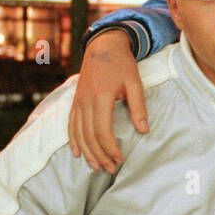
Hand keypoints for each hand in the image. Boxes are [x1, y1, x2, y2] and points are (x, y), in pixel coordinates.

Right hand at [69, 29, 147, 170]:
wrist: (103, 46)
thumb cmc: (122, 64)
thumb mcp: (135, 83)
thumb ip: (139, 107)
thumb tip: (144, 131)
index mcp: (101, 97)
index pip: (102, 131)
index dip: (110, 148)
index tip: (120, 158)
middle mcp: (85, 101)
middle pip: (89, 136)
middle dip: (100, 155)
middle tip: (111, 169)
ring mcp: (78, 101)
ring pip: (78, 133)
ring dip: (87, 152)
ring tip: (97, 166)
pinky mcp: (75, 101)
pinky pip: (71, 124)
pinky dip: (73, 140)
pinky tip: (78, 152)